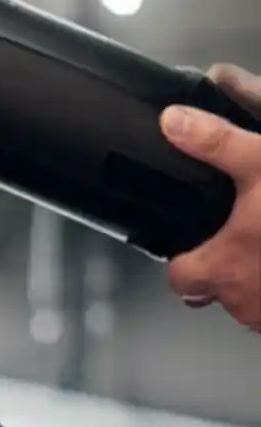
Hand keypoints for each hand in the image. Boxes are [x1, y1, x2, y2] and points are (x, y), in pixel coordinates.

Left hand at [161, 64, 260, 330]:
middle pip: (218, 294)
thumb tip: (173, 122)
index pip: (180, 279)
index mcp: (223, 268)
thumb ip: (215, 144)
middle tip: (242, 243)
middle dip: (225, 272)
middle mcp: (247, 303)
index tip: (193, 246)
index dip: (185, 261)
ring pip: (255, 304)